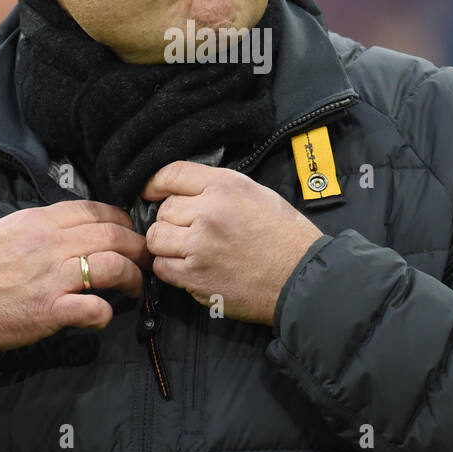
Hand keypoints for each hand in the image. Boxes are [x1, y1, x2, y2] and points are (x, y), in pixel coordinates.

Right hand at [0, 200, 148, 351]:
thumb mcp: (6, 229)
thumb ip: (41, 226)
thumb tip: (72, 227)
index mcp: (38, 222)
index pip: (94, 210)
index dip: (121, 219)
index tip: (129, 230)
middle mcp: (48, 244)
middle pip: (112, 234)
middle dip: (137, 246)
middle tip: (144, 259)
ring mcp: (50, 278)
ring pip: (112, 265)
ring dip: (132, 277)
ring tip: (134, 286)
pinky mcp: (47, 311)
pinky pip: (93, 307)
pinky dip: (106, 312)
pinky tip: (103, 315)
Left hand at [142, 161, 323, 325]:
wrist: (301, 277)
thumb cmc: (284, 237)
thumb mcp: (256, 193)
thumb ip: (218, 188)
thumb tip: (184, 190)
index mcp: (226, 186)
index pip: (171, 173)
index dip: (155, 184)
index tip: (151, 192)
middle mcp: (209, 211)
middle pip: (163, 209)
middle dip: (172, 220)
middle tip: (190, 231)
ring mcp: (200, 245)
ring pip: (156, 238)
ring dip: (166, 244)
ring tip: (186, 250)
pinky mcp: (195, 276)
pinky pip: (162, 267)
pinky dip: (171, 268)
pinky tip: (191, 268)